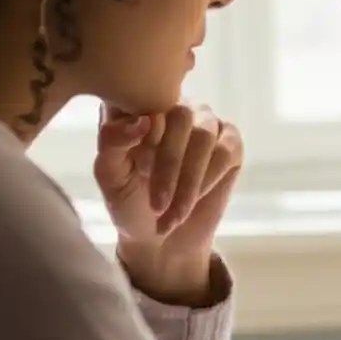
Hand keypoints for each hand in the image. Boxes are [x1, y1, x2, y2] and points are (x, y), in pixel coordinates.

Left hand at [95, 104, 243, 305]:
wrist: (162, 239)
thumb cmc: (129, 202)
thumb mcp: (110, 175)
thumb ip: (113, 142)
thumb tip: (143, 120)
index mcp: (139, 105)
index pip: (149, 100)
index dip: (146, 137)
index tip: (139, 172)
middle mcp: (175, 107)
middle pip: (182, 116)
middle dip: (170, 163)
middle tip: (157, 202)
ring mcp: (206, 123)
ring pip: (205, 135)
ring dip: (188, 180)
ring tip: (172, 212)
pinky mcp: (231, 143)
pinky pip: (226, 151)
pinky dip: (209, 180)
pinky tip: (194, 200)